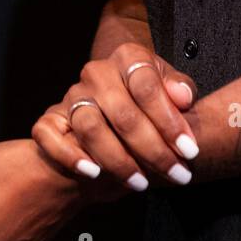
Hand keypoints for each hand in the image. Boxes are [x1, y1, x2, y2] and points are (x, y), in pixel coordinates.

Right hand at [30, 45, 198, 190]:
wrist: (113, 118)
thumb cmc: (147, 105)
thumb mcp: (170, 93)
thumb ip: (180, 90)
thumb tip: (182, 96)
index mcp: (128, 57)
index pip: (146, 86)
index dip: (169, 121)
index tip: (189, 151)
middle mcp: (97, 72)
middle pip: (123, 113)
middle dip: (153, 150)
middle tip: (176, 175)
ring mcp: (72, 95)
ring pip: (90, 127)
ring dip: (118, 160)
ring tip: (141, 183)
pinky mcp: (51, 120)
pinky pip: (52, 138)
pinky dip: (72, 157)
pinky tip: (94, 173)